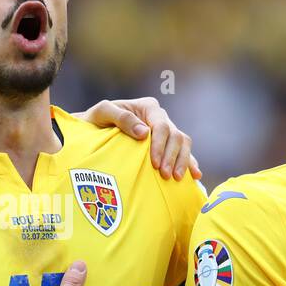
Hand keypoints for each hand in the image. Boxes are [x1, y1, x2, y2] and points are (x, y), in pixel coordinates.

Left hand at [76, 97, 200, 180]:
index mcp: (148, 107)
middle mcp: (159, 117)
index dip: (160, 145)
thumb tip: (143, 132)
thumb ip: (121, 118)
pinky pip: (183, 153)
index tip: (154, 163)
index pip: (161, 125)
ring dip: (182, 161)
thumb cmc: (95, 119)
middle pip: (176, 136)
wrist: (91, 130)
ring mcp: (165, 131)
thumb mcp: (102, 113)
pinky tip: (194, 176)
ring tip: (175, 178)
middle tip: (165, 176)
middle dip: (172, 156)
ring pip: (183, 144)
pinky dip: (190, 163)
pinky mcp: (166, 145)